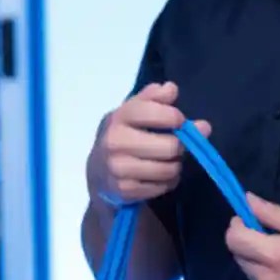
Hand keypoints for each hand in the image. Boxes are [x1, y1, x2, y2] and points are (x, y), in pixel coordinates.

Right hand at [86, 81, 210, 208]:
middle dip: (180, 146)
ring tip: (168, 160)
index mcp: (120, 116)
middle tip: (176, 145)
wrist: (98, 170)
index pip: (158, 113)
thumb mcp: (133, 110)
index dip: (177, 118)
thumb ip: (154, 97)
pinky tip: (159, 175)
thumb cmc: (123, 134)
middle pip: (171, 146)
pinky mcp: (125, 190)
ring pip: (169, 169)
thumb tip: (172, 89)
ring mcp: (119, 168)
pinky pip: (163, 186)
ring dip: (175, 165)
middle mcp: (116, 141)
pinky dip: (168, 181)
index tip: (178, 121)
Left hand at [225, 193, 279, 279]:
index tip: (247, 222)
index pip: (234, 240)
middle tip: (274, 243)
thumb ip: (274, 214)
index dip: (237, 227)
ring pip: (251, 279)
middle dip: (250, 247)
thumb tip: (247, 201)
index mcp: (275, 255)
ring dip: (260, 269)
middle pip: (241, 258)